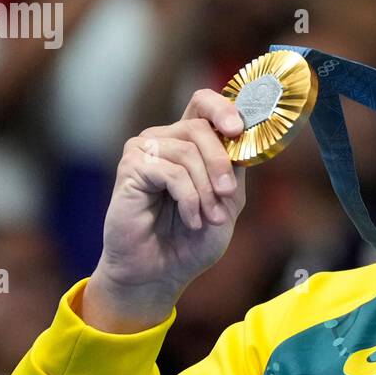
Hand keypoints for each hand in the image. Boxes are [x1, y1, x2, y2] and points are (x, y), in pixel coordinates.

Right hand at [82, 90, 246, 332]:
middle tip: (228, 194)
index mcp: (189, 141)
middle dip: (221, 163)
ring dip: (206, 190)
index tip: (239, 129)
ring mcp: (144, 151)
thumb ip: (236, 169)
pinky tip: (191, 219)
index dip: (224, 108)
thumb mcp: (227, 202)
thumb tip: (245, 139)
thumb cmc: (192, 239)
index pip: (203, 102)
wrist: (159, 272)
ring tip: (208, 218)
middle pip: (199, 126)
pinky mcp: (131, 169)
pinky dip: (189, 199)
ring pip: (187, 152)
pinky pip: (171, 172)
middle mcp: (163, 139)